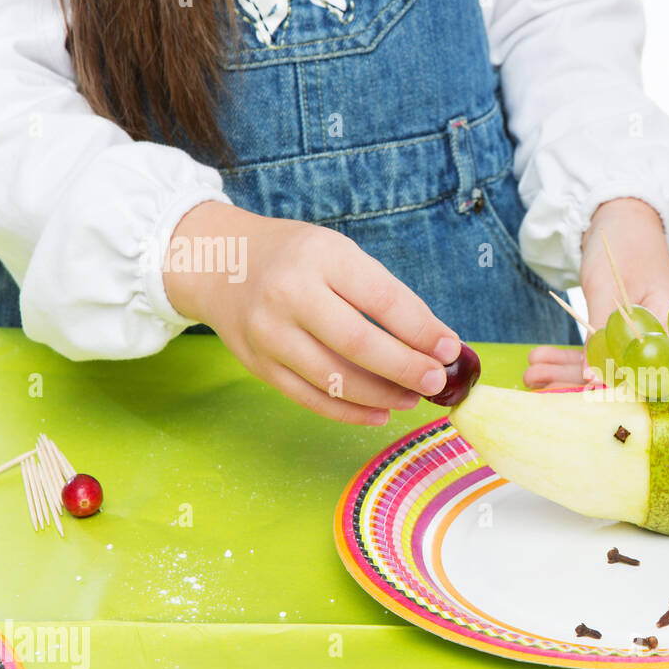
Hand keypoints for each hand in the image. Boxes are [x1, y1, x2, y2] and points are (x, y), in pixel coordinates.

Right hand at [165, 201, 460, 424]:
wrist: (219, 263)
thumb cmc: (297, 259)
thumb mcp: (340, 255)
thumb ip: (384, 295)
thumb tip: (436, 344)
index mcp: (321, 257)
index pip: (381, 299)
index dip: (421, 330)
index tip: (449, 349)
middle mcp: (289, 294)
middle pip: (357, 344)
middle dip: (405, 369)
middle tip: (436, 382)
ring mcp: (269, 333)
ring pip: (334, 379)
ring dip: (382, 395)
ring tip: (413, 398)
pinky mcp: (258, 365)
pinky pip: (310, 398)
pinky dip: (350, 412)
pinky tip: (380, 413)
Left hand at [524, 198, 668, 388]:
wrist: (624, 217)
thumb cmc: (625, 244)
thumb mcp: (608, 288)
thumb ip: (601, 336)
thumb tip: (592, 380)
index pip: (645, 372)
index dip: (611, 388)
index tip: (574, 392)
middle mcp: (661, 340)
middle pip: (620, 375)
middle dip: (576, 382)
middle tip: (536, 381)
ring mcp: (640, 339)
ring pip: (604, 368)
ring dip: (566, 373)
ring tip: (530, 373)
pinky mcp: (621, 336)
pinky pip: (597, 355)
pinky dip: (570, 360)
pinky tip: (540, 362)